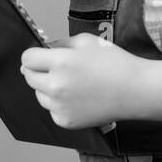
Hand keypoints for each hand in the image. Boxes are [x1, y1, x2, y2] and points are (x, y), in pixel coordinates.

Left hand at [20, 34, 140, 129]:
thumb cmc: (115, 63)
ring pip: (39, 94)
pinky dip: (59, 104)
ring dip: (47, 88)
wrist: (134, 90)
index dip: (32, 55)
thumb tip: (45, 49)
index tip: (38, 56)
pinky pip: (52, 109)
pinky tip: (78, 98)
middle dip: (38, 70)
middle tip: (57, 69)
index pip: (27, 59)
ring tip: (73, 84)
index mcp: (60, 62)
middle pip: (28, 77)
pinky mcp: (65, 120)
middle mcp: (55, 85)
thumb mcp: (88, 41)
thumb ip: (62, 43)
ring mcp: (59, 106)